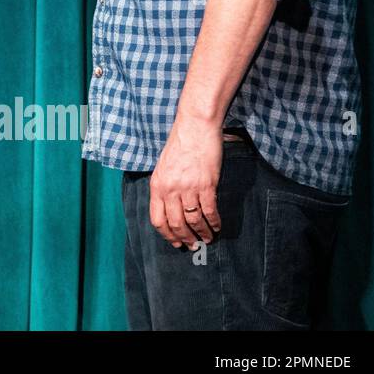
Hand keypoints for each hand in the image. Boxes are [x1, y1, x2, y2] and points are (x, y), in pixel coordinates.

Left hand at [148, 118, 222, 248]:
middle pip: (176, 223)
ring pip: (194, 220)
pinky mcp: (206, 185)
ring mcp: (188, 188)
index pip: (157, 219)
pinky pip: (210, 210)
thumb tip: (170, 209)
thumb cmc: (179, 146)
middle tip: (193, 245)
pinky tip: (217, 226)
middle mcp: (170, 189)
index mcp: (157, 186)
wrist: (194, 128)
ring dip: (202, 233)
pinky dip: (214, 222)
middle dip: (185, 238)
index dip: (167, 235)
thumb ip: (165, 188)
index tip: (176, 243)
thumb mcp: (163, 168)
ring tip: (207, 238)